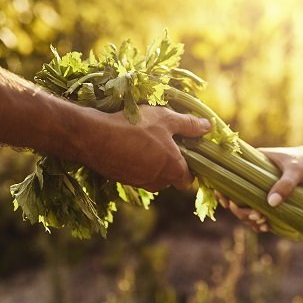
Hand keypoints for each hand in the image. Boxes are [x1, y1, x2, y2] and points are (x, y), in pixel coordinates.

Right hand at [80, 105, 211, 191]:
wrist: (93, 137)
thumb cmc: (134, 126)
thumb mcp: (166, 119)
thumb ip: (189, 125)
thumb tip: (209, 127)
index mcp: (173, 170)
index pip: (188, 179)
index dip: (189, 166)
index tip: (184, 149)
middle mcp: (157, 182)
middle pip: (170, 178)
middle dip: (170, 162)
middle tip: (163, 139)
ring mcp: (138, 183)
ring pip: (152, 176)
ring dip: (152, 162)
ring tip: (144, 138)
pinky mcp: (122, 180)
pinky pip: (135, 173)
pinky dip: (135, 162)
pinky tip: (128, 143)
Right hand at [219, 144, 302, 229]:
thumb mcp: (296, 170)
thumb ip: (285, 185)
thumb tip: (270, 204)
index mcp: (252, 162)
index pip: (229, 176)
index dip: (223, 191)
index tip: (228, 204)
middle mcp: (252, 176)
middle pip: (236, 197)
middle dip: (241, 211)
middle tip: (256, 217)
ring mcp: (261, 189)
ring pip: (246, 207)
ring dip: (249, 218)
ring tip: (262, 223)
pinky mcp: (271, 199)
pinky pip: (259, 212)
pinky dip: (259, 222)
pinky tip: (266, 227)